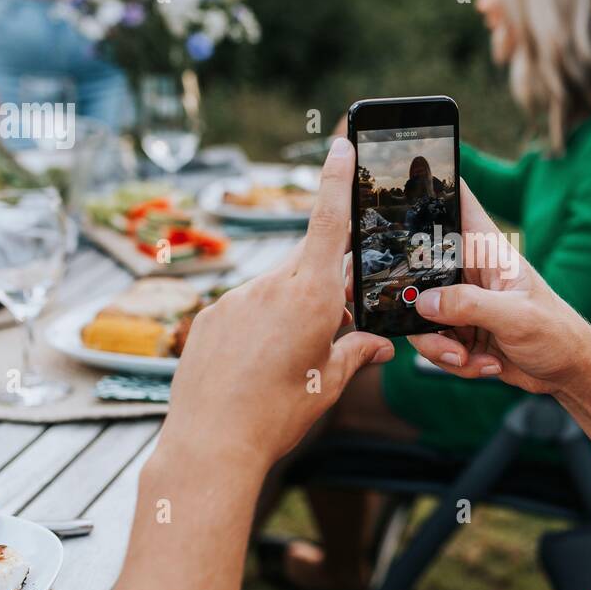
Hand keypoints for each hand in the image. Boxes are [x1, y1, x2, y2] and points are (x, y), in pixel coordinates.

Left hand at [160, 136, 392, 467]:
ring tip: (288, 360)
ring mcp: (236, 298)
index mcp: (310, 296)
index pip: (328, 223)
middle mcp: (271, 286)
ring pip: (276, 287)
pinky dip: (260, 324)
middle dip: (325, 284)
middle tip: (335, 326)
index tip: (340, 145)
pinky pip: (247, 305)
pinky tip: (257, 364)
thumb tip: (381, 344)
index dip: (336, 180)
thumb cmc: (277, 416)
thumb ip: (357, 353)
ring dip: (291, 309)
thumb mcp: (329, 384)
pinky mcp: (212, 315)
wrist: (210, 444)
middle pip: (307, 263)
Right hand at [404, 182, 590, 395]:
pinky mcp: (461, 330)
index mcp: (488, 251)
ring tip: (467, 357)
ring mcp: (463, 302)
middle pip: (419, 269)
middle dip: (417, 307)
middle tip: (427, 326)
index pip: (458, 202)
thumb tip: (424, 302)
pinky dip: (453, 362)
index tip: (404, 174)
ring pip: (422, 315)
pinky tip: (484, 365)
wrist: (569, 372)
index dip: (431, 184)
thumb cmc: (557, 333)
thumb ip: (469, 305)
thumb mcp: (516, 317)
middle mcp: (470, 271)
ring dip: (439, 346)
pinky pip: (435, 343)